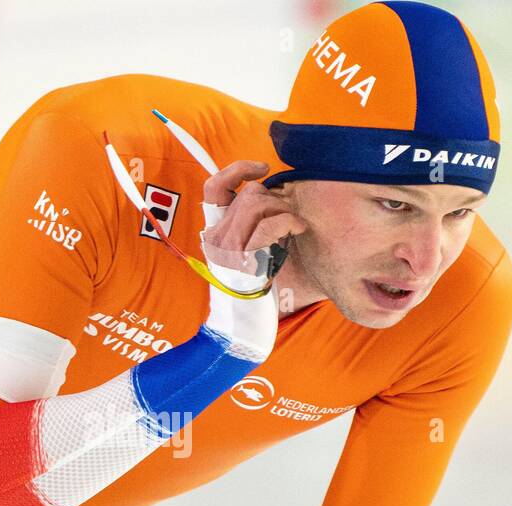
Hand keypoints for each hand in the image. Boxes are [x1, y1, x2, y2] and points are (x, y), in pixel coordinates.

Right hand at [198, 161, 305, 361]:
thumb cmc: (251, 293)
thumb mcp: (247, 253)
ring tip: (294, 225)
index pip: (214, 187)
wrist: (239, 330)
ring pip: (257, 203)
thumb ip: (251, 227)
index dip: (237, 170)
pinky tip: (297, 231)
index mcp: (214, 233)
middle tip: (288, 217)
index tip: (261, 169)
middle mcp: (216, 238)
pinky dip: (288, 221)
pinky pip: (269, 224)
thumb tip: (273, 196)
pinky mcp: (244, 260)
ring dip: (284, 209)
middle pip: (248, 193)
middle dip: (276, 198)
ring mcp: (228, 248)